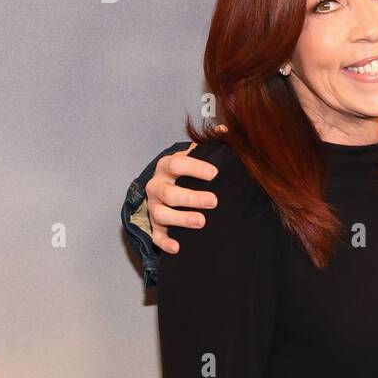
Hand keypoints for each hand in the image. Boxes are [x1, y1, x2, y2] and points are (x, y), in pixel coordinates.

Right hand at [146, 126, 226, 253]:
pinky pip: (156, 236)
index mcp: (167, 166)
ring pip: (162, 214)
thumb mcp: (195, 155)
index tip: (215, 174)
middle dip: (191, 198)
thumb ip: (210, 144)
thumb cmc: (186, 171)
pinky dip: (165, 243)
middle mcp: (157, 186)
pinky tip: (178, 247)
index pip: (177, 164)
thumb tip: (224, 130)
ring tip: (201, 222)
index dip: (195, 168)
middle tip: (214, 201)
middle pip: (170, 194)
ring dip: (180, 219)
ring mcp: (154, 207)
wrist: (166, 185)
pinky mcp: (155, 225)